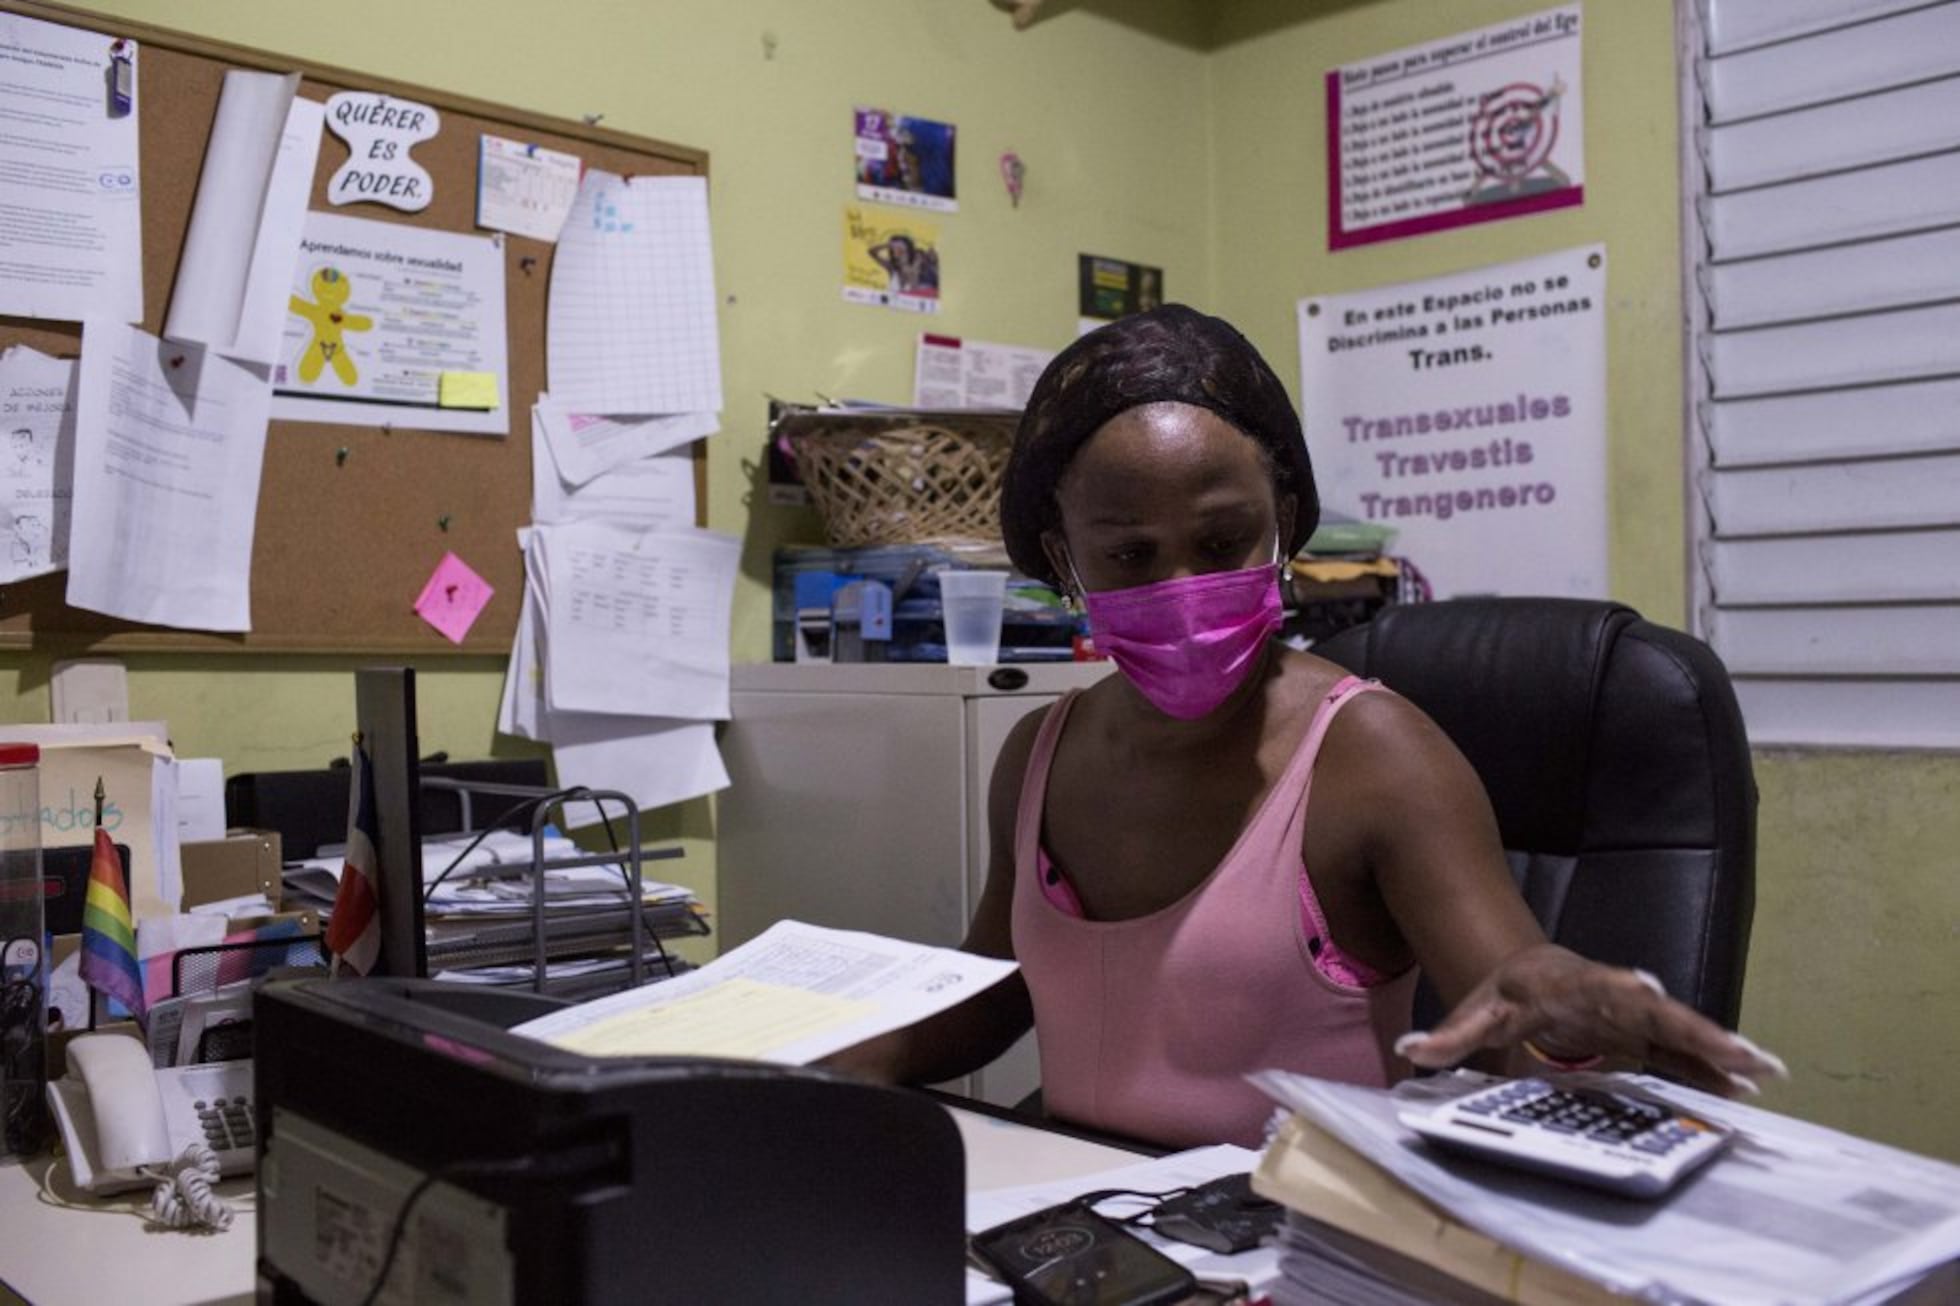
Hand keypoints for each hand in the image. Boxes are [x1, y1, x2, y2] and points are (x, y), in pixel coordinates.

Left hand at [1395, 944, 1788, 1095]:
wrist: (1529, 975)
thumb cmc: (1506, 992)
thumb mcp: (1475, 1011)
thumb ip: (1448, 1036)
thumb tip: (1411, 1051)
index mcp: (1580, 985)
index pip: (1613, 988)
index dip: (1639, 997)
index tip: (1663, 1000)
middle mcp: (1618, 996)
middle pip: (1665, 1011)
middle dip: (1703, 1031)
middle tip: (1747, 1056)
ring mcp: (1638, 1017)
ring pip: (1684, 1032)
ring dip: (1723, 1052)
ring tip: (1765, 1074)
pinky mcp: (1647, 1038)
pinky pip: (1684, 1053)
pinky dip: (1713, 1068)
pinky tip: (1746, 1090)